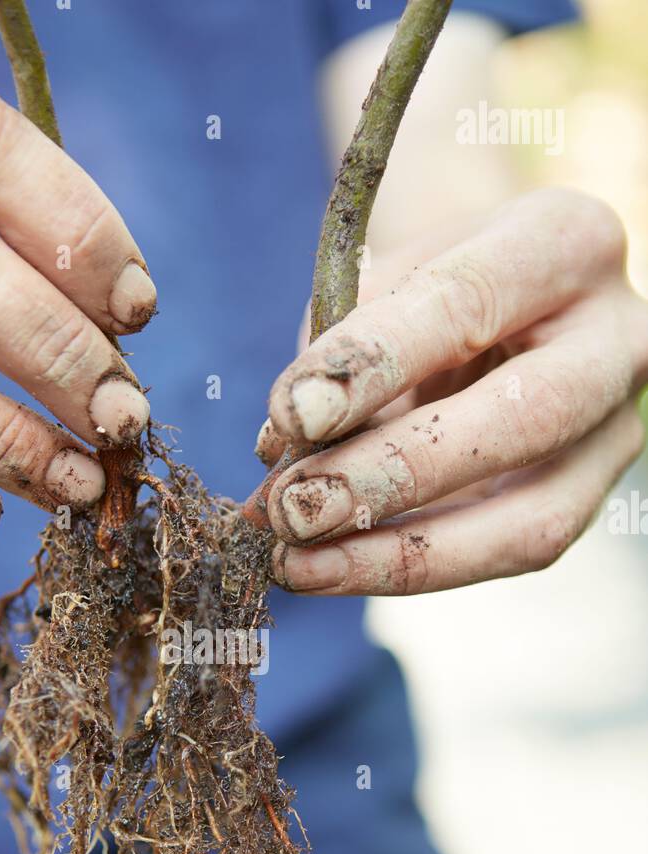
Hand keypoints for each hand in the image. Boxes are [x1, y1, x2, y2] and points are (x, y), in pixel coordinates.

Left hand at [251, 189, 647, 594]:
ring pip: (531, 521)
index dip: (372, 365)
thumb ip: (336, 363)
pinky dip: (408, 570)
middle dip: (394, 474)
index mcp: (561, 242)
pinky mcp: (589, 497)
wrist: (497, 306)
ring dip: (400, 557)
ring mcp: (614, 428)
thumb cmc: (425, 291)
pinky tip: (326, 569)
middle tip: (292, 510)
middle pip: (522, 418)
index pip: (464, 301)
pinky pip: (508, 554)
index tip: (290, 414)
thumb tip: (279, 465)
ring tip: (295, 564)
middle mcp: (614, 336)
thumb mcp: (376, 288)